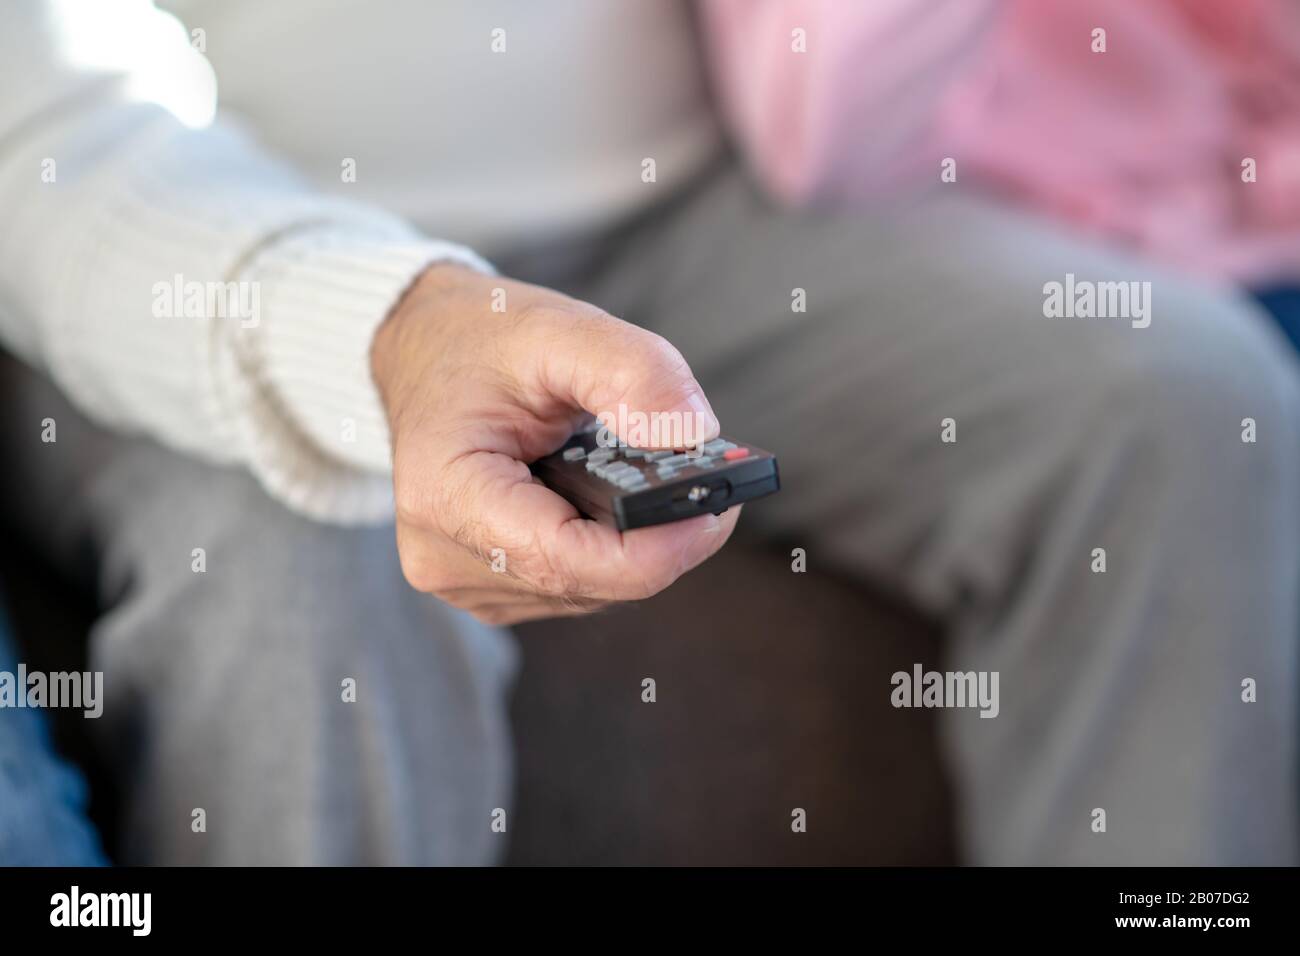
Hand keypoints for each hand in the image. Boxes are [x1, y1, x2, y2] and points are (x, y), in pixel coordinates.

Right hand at [370, 263, 740, 623]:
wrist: (426, 350)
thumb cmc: (478, 339)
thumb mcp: (556, 328)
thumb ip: (632, 370)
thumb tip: (693, 433)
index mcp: (445, 496)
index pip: (567, 561)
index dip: (657, 547)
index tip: (715, 507)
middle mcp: (446, 555)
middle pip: (592, 579)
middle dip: (660, 533)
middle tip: (705, 473)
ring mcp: (468, 581)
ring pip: (594, 589)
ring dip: (638, 539)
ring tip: (642, 469)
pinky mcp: (494, 585)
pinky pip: (580, 584)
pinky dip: (612, 544)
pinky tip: (608, 493)